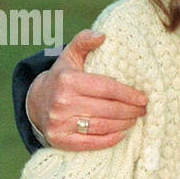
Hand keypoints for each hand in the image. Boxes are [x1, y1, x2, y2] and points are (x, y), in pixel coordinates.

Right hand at [27, 29, 146, 149]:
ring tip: (134, 119)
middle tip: (142, 110)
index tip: (143, 98)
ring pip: (102, 126)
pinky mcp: (60, 140)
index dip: (128, 94)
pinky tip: (122, 132)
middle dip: (130, 110)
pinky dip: (110, 139)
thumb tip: (102, 35)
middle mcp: (62, 102)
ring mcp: (60, 123)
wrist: (36, 102)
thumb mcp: (69, 56)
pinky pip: (92, 143)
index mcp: (68, 80)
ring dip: (123, 124)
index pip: (106, 88)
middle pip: (107, 109)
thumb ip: (84, 42)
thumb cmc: (62, 78)